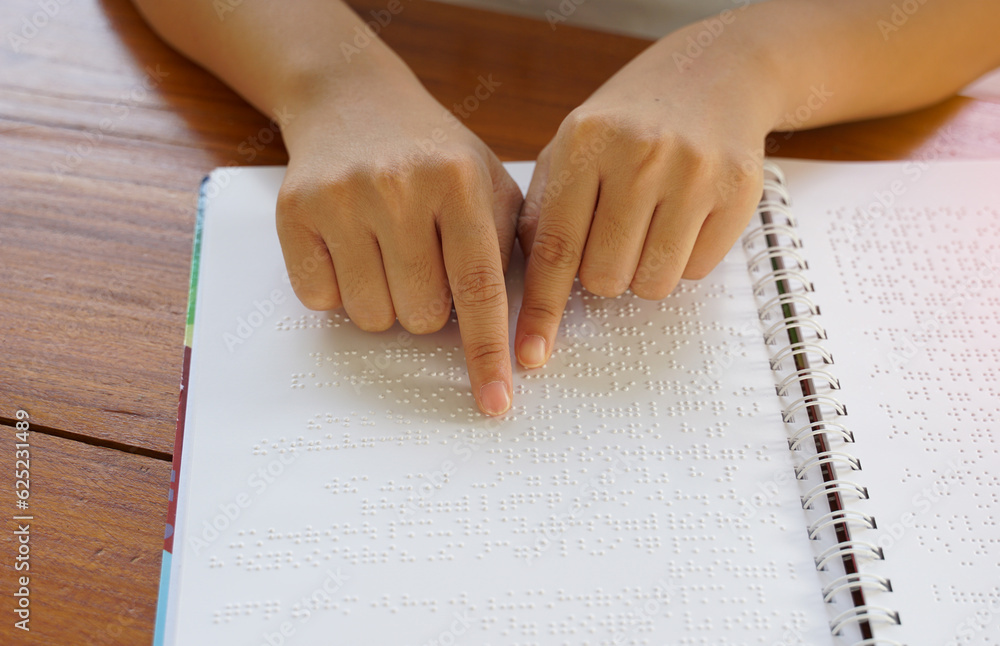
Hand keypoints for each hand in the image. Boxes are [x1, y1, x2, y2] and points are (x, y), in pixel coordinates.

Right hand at [276, 68, 521, 415]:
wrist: (353, 100)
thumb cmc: (434, 156)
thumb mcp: (490, 183)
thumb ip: (512, 248)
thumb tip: (525, 335)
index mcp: (458, 181)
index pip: (479, 287)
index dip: (489, 352)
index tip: (495, 403)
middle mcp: (398, 187)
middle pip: (422, 316)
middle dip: (430, 308)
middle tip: (423, 262)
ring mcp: (341, 198)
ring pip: (372, 317)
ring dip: (386, 302)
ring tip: (387, 251)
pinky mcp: (295, 212)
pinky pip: (321, 301)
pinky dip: (340, 290)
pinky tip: (349, 246)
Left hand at [514, 25, 779, 368]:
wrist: (711, 74)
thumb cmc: (628, 123)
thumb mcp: (570, 148)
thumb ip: (545, 212)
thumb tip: (526, 289)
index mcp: (585, 144)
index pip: (555, 249)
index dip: (541, 309)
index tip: (530, 354)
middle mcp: (639, 154)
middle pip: (605, 277)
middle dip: (601, 274)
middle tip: (611, 238)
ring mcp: (694, 172)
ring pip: (653, 282)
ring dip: (643, 272)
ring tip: (647, 226)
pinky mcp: (738, 191)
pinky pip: (698, 271)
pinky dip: (684, 260)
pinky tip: (683, 218)